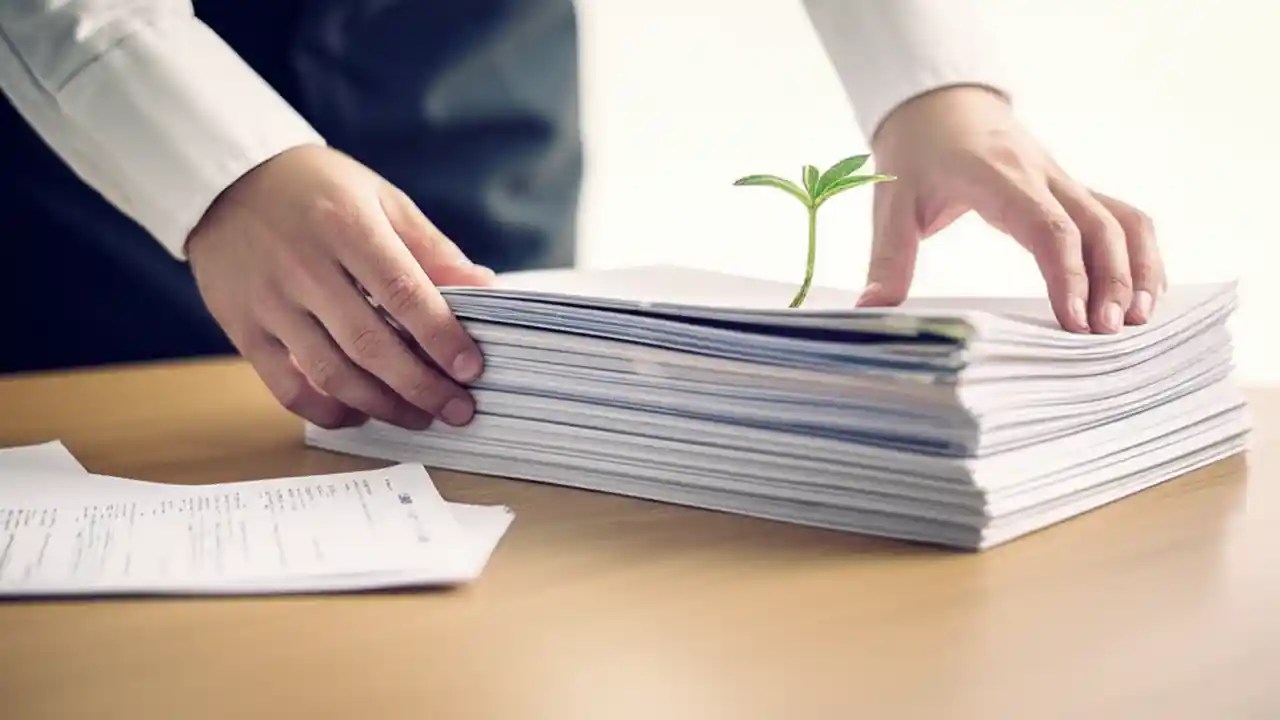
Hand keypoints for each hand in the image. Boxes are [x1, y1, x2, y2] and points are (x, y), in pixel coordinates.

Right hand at [187, 145, 493, 428]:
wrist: (224, 179)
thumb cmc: (317, 189)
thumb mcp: (380, 199)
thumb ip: (431, 249)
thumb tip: (484, 288)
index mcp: (346, 227)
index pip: (403, 293)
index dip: (441, 337)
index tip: (471, 368)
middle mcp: (303, 266)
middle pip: (369, 344)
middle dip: (421, 387)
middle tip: (457, 410)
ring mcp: (268, 301)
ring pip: (331, 373)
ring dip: (382, 406)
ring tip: (418, 417)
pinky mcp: (241, 327)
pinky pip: (286, 387)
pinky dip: (326, 411)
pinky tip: (359, 414)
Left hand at [859, 86, 1163, 333]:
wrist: (940, 102)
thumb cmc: (917, 152)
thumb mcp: (892, 203)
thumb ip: (887, 258)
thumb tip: (869, 312)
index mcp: (1001, 178)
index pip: (1048, 228)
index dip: (1067, 274)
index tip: (1072, 320)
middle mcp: (1044, 177)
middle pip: (1099, 226)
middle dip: (1111, 280)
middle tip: (1109, 333)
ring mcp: (1064, 181)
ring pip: (1122, 218)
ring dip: (1138, 267)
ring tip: (1138, 319)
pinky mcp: (1071, 189)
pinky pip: (1120, 216)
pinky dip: (1139, 252)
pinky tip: (1141, 292)